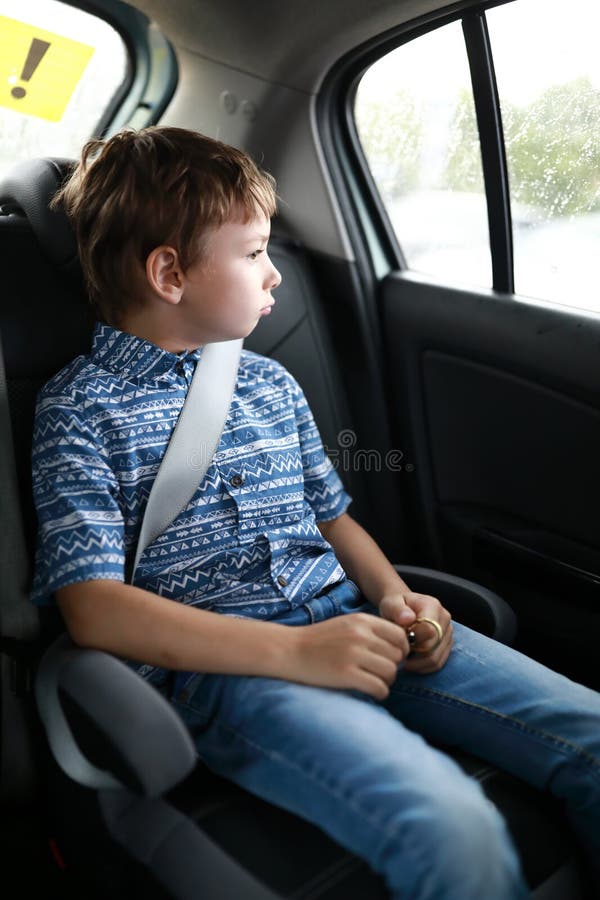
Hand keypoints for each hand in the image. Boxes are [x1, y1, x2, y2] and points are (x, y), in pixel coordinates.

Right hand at [284, 613, 410, 699]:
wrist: (289, 650)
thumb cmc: (319, 640)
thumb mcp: (346, 624)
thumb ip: (371, 631)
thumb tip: (399, 646)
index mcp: (362, 621)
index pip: (400, 635)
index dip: (400, 649)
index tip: (392, 658)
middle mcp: (361, 635)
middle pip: (397, 656)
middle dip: (393, 666)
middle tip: (380, 672)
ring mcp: (354, 655)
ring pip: (391, 673)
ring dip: (386, 681)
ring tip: (374, 681)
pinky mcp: (346, 675)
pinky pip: (379, 687)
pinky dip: (379, 692)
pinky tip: (370, 691)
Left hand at [399, 591, 452, 673]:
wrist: (403, 608)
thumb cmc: (395, 606)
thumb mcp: (390, 603)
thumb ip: (396, 609)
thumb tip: (407, 619)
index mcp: (432, 605)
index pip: (429, 630)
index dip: (413, 641)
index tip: (399, 641)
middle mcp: (445, 618)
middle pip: (433, 647)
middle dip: (413, 654)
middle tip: (398, 652)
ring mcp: (448, 632)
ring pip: (436, 659)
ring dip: (417, 664)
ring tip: (403, 658)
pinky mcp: (447, 644)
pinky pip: (438, 663)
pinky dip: (423, 667)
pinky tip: (410, 662)